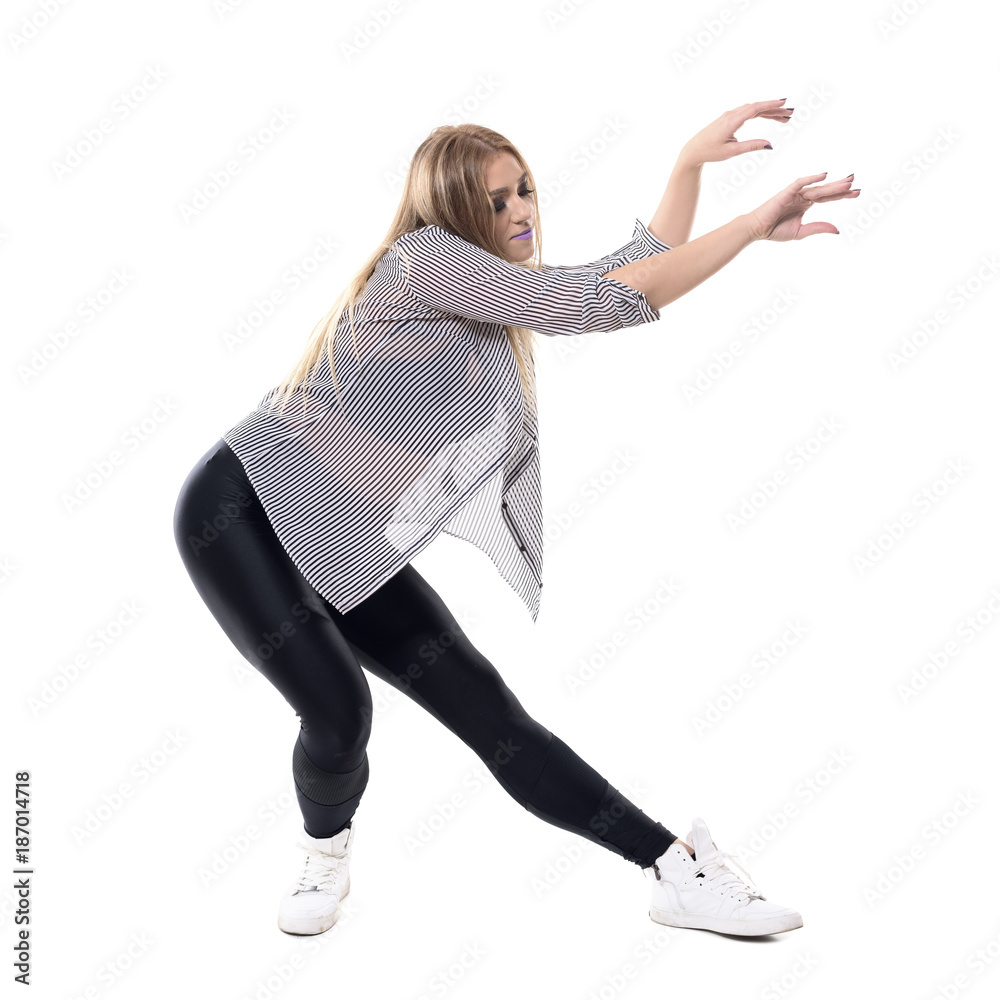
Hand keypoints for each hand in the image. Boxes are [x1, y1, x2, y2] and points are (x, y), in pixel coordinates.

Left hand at [679, 98, 792, 166]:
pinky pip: (747, 113)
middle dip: (774, 109)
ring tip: (783, 117)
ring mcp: (730, 116)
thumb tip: (770, 145)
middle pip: (757, 108)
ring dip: (768, 112)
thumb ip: (751, 147)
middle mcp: (731, 115)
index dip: (770, 105)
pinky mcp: (729, 119)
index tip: (784, 102)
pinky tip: (768, 116)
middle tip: (790, 114)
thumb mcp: (732, 152)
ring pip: (753, 110)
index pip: (755, 109)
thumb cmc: (710, 152)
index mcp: (731, 121)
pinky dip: (759, 113)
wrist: (693, 151)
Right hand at [745, 172, 859, 241]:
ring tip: (847, 183)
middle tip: (856, 184)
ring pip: (817, 188)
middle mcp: (803, 197)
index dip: (842, 195)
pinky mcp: (786, 193)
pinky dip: (811, 179)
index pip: (828, 197)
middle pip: (826, 190)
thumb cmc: (775, 231)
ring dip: (832, 185)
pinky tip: (823, 176)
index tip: (857, 193)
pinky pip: (800, 183)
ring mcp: (795, 193)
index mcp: (806, 204)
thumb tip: (837, 229)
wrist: (757, 230)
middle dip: (841, 187)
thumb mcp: (801, 232)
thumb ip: (818, 228)